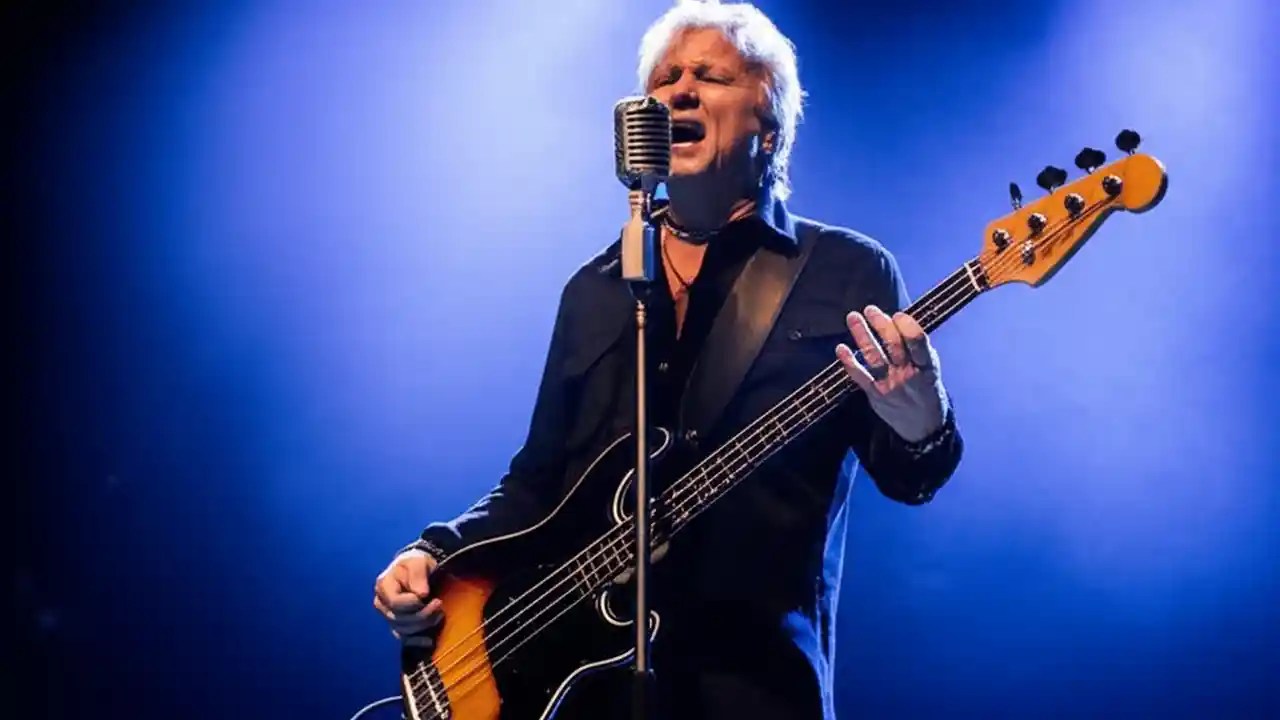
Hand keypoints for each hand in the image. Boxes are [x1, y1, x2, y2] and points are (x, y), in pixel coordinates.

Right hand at [373, 549, 443, 647]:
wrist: (420, 570)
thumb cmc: (417, 564)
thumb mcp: (418, 562)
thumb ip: (418, 575)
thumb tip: (421, 594)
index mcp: (383, 586)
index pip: (395, 603)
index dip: (412, 603)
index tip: (428, 595)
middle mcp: (382, 604)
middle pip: (399, 619)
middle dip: (422, 614)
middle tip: (439, 603)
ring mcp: (389, 616)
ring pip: (403, 630)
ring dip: (423, 625)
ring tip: (439, 614)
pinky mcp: (398, 625)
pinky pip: (404, 639)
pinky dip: (417, 641)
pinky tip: (429, 640)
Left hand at [835, 305, 947, 442]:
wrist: (923, 426)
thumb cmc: (926, 388)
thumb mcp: (931, 367)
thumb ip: (918, 347)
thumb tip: (900, 321)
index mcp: (927, 367)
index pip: (918, 344)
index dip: (908, 328)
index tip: (898, 314)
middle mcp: (908, 375)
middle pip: (893, 346)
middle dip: (881, 325)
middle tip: (871, 309)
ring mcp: (890, 385)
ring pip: (874, 357)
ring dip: (862, 335)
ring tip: (853, 317)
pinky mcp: (875, 394)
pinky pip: (859, 376)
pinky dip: (848, 361)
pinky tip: (840, 348)